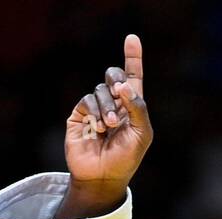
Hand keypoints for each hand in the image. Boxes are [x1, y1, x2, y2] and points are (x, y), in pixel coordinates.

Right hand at [58, 33, 151, 216]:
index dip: (133, 58)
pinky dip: (95, 112)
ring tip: (110, 127)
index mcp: (132, 107)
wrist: (103, 177)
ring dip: (107, 107)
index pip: (132, 77)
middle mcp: (114, 104)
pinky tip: (99, 129)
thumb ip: (138, 108)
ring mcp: (96, 109)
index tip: (132, 39)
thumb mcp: (142, 134)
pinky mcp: (80, 115)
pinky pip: (87, 100)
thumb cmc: (126, 158)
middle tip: (120, 93)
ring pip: (100, 89)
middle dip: (117, 79)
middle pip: (113, 75)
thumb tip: (123, 85)